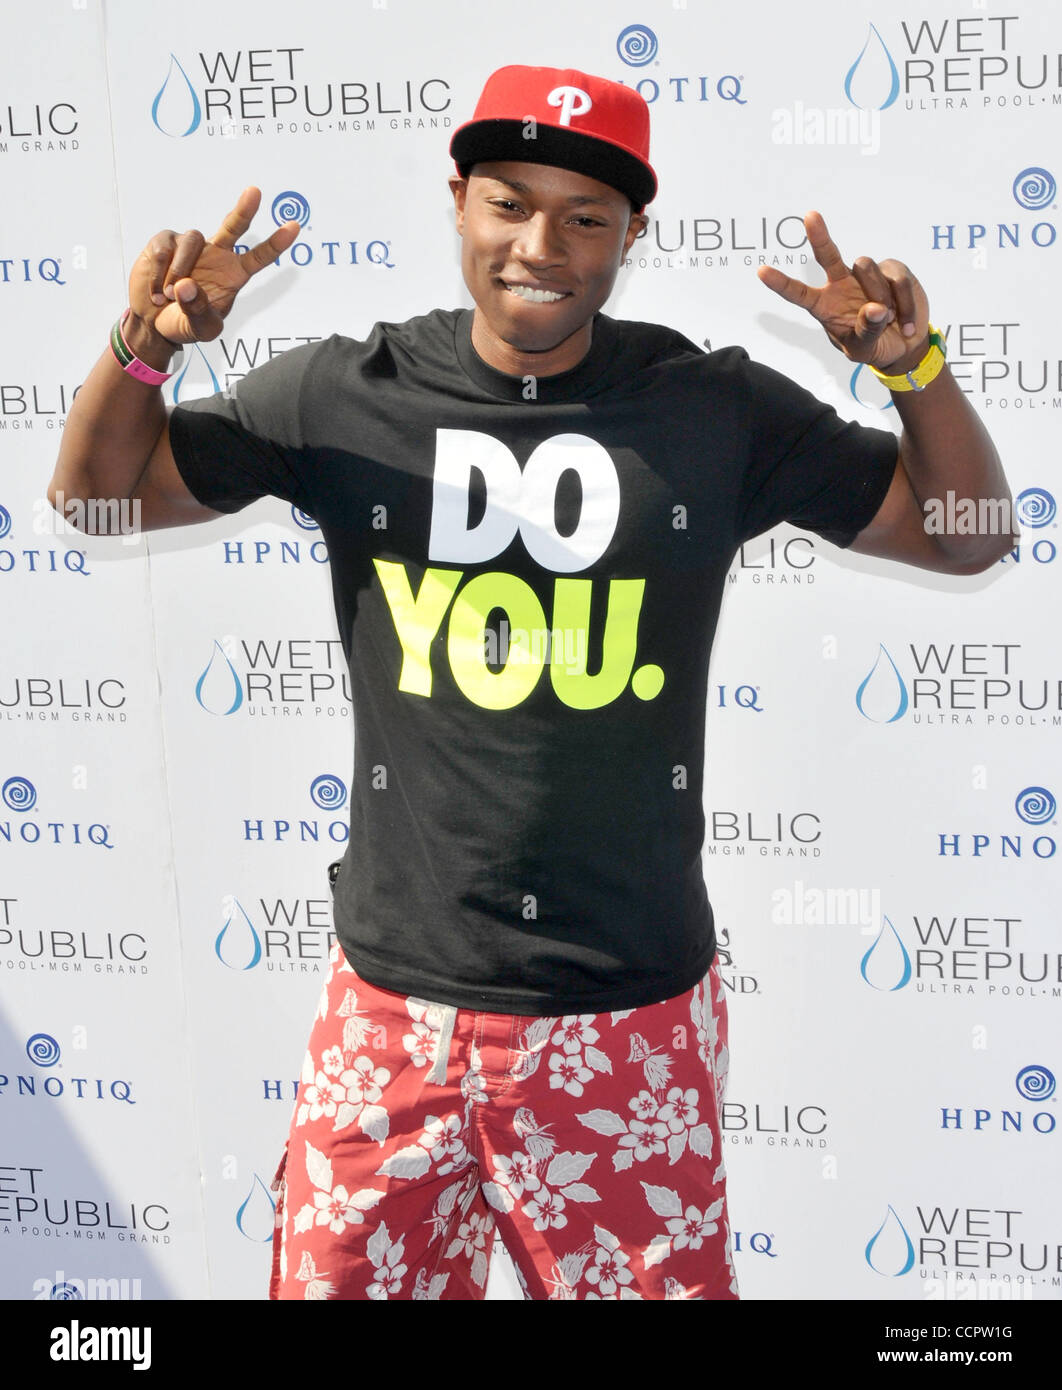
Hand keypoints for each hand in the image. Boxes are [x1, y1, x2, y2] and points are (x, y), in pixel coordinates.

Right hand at [127, 186, 299, 356]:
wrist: (154, 321)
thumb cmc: (185, 323)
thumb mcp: (200, 329)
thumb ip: (198, 312)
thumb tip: (186, 285)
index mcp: (233, 275)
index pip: (259, 256)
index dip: (276, 242)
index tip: (294, 226)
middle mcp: (216, 255)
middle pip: (234, 226)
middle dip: (245, 210)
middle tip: (255, 192)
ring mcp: (192, 246)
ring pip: (192, 242)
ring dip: (178, 271)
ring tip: (168, 297)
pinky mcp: (166, 242)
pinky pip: (164, 249)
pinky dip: (158, 274)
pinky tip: (156, 291)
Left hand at [757, 211, 929, 370]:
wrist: (905, 344)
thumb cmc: (874, 347)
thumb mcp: (865, 349)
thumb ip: (866, 331)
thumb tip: (876, 308)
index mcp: (825, 306)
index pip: (799, 293)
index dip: (781, 283)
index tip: (761, 271)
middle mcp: (842, 285)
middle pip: (828, 255)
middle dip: (820, 236)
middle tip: (810, 216)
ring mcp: (867, 275)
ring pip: (866, 268)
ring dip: (881, 296)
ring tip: (890, 319)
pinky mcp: (892, 270)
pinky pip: (897, 278)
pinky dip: (905, 303)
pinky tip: (905, 320)